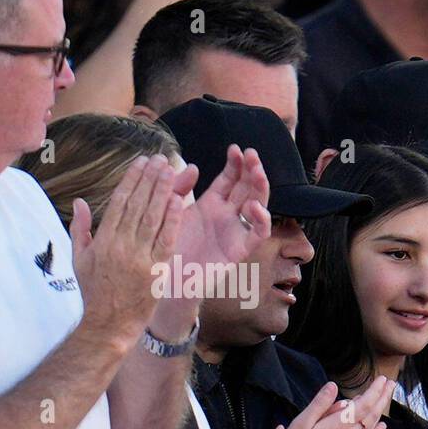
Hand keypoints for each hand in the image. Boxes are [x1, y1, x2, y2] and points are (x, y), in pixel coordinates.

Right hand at [72, 154, 184, 338]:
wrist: (110, 323)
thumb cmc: (94, 291)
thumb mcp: (80, 258)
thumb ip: (80, 229)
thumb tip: (81, 201)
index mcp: (103, 240)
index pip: (120, 202)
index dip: (131, 180)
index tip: (140, 163)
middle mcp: (121, 245)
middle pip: (138, 205)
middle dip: (149, 179)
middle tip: (160, 159)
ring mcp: (140, 257)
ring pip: (152, 218)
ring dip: (163, 192)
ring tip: (171, 171)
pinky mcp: (156, 270)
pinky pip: (166, 240)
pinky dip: (172, 220)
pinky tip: (179, 201)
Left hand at [171, 146, 270, 275]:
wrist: (166, 280)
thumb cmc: (166, 247)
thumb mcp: (169, 211)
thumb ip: (177, 189)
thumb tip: (192, 167)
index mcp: (211, 205)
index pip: (230, 179)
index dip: (235, 164)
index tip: (235, 149)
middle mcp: (227, 216)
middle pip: (247, 188)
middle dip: (251, 170)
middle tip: (251, 154)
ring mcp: (235, 232)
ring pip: (257, 206)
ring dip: (260, 189)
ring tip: (257, 172)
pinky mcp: (239, 251)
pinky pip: (257, 234)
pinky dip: (261, 221)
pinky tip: (254, 207)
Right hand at [273, 377, 392, 428]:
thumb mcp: (301, 423)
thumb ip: (320, 404)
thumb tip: (333, 386)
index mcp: (340, 425)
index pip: (364, 403)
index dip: (374, 390)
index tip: (382, 379)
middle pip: (373, 414)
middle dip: (382, 397)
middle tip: (390, 384)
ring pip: (373, 427)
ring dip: (381, 411)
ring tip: (386, 399)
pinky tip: (381, 427)